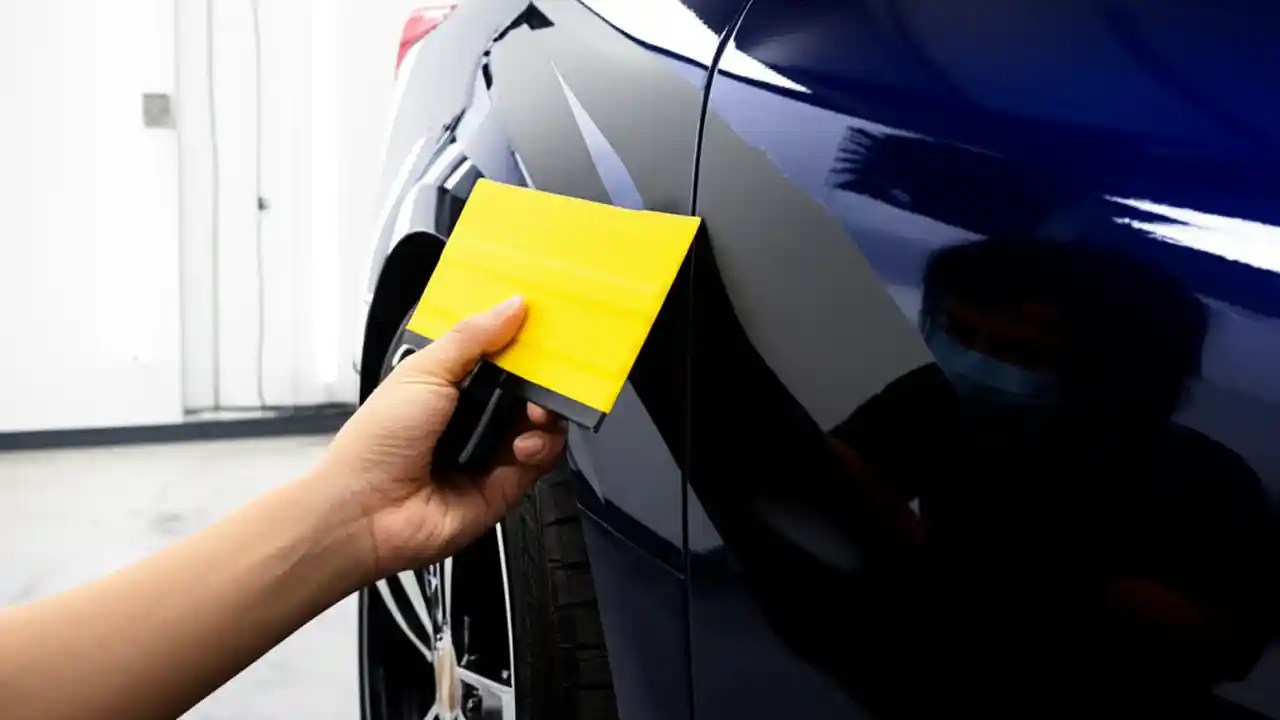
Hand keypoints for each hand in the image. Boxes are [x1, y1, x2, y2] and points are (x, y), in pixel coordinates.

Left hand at [312, 296, 565, 579]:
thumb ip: (471, 337)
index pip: (496, 352)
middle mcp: (470, 416)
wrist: (366, 510)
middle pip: (525, 388)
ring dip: (545, 414)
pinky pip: (540, 461)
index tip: (543, 326)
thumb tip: (511, 307)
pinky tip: (523, 445)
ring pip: (540, 423)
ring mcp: (487, 450)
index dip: (520, 339)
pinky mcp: (502, 485)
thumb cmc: (376, 443)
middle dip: (543, 378)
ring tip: (536, 413)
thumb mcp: (423, 372)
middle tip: (549, 373)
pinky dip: (541, 449)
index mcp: (447, 383)